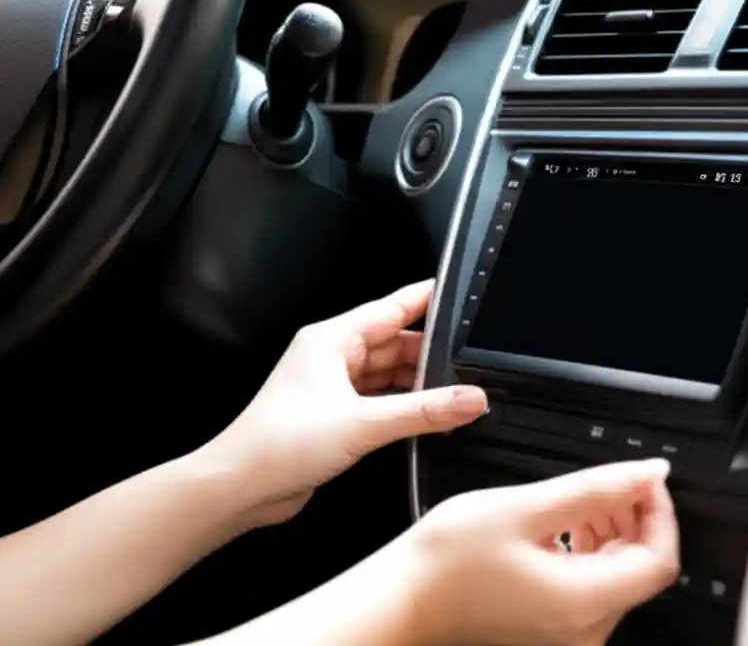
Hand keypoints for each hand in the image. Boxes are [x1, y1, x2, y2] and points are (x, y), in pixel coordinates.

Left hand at [195, 279, 487, 526]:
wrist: (241, 487)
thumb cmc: (279, 445)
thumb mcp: (364, 424)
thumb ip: (424, 412)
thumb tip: (471, 399)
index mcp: (332, 340)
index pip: (392, 307)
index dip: (427, 299)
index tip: (460, 296)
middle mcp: (333, 357)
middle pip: (396, 343)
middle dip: (432, 355)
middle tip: (471, 366)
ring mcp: (334, 386)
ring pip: (390, 373)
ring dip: (419, 384)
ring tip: (456, 393)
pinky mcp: (336, 414)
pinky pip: (381, 399)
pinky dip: (404, 405)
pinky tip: (428, 416)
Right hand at [402, 459, 680, 645]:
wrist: (401, 601)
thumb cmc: (447, 561)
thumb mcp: (527, 508)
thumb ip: (595, 489)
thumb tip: (649, 474)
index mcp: (584, 603)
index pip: (660, 559)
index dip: (660, 512)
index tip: (644, 478)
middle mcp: (585, 631)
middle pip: (641, 569)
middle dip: (634, 517)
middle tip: (611, 481)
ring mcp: (569, 636)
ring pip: (617, 577)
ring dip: (613, 532)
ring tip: (583, 500)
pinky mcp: (552, 631)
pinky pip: (591, 590)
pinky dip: (590, 553)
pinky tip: (566, 527)